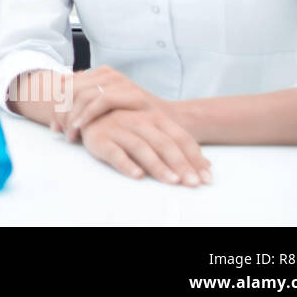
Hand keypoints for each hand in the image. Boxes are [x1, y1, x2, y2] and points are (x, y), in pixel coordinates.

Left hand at [54, 66, 169, 141]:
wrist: (170, 123)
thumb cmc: (133, 120)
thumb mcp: (105, 112)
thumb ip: (83, 108)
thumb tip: (53, 119)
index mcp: (100, 75)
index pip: (68, 85)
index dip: (57, 105)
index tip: (53, 127)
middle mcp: (109, 75)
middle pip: (72, 89)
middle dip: (62, 111)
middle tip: (59, 132)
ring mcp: (121, 83)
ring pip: (84, 94)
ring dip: (72, 115)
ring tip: (69, 134)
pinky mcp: (132, 94)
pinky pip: (101, 100)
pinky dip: (87, 113)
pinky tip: (80, 126)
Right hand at [78, 108, 212, 185]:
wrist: (87, 113)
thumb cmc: (126, 126)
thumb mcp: (153, 130)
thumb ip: (178, 146)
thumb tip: (208, 167)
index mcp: (154, 116)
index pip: (180, 137)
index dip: (195, 157)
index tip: (206, 177)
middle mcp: (137, 120)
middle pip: (163, 143)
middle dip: (181, 164)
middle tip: (193, 183)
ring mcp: (118, 128)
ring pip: (141, 147)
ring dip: (158, 166)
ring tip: (172, 181)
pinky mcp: (100, 139)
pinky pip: (114, 152)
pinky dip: (126, 164)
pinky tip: (138, 176)